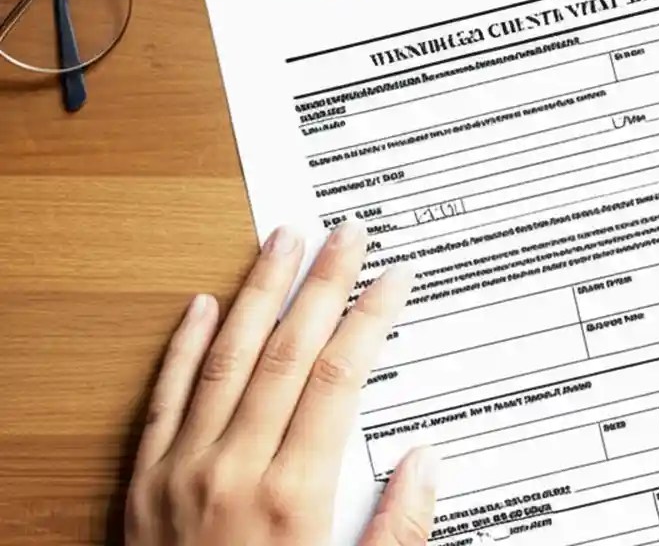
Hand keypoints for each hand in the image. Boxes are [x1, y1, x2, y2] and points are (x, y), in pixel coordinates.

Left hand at [125, 221, 436, 544]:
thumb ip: (398, 532)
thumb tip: (428, 461)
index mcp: (292, 497)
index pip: (339, 377)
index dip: (370, 318)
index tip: (394, 279)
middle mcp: (233, 469)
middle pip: (286, 349)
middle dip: (322, 283)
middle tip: (346, 232)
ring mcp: (180, 470)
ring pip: (224, 356)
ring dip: (256, 290)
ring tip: (281, 240)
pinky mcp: (141, 481)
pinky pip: (162, 396)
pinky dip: (182, 346)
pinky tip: (199, 304)